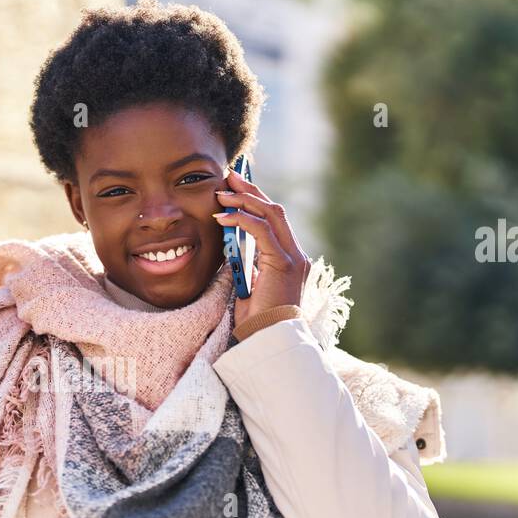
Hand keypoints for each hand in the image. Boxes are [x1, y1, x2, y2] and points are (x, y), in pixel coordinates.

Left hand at [213, 165, 311, 327]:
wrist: (266, 339)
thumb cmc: (256, 319)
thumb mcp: (250, 285)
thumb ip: (247, 264)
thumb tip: (231, 245)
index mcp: (290, 258)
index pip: (274, 220)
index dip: (255, 201)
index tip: (235, 188)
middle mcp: (296, 254)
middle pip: (275, 210)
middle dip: (250, 191)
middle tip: (228, 178)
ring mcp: (293, 257)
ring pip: (271, 214)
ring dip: (244, 201)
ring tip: (221, 194)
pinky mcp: (283, 263)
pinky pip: (262, 231)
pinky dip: (241, 220)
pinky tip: (223, 217)